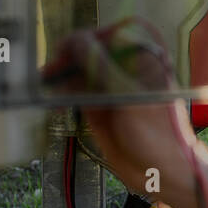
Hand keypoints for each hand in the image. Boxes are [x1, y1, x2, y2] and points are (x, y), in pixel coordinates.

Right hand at [42, 23, 207, 207]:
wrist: (163, 173)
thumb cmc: (157, 132)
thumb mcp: (128, 97)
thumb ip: (101, 67)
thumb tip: (75, 40)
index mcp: (144, 58)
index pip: (109, 34)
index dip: (86, 38)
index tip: (66, 49)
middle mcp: (126, 69)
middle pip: (90, 51)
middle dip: (68, 57)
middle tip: (50, 71)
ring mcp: (111, 88)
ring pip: (80, 72)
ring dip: (62, 74)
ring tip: (45, 80)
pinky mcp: (99, 107)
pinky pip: (76, 92)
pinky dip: (64, 91)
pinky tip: (54, 96)